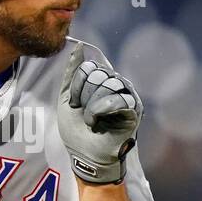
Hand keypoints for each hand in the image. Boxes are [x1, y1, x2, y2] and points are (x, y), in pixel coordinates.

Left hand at [56, 42, 142, 184]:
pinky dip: (102, 110)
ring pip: (108, 85)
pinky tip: (97, 121)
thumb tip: (78, 45)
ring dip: (92, 106)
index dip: (77, 86)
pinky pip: (119, 99)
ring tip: (91, 120)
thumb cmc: (77, 130)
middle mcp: (118, 85)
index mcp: (103, 80)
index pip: (89, 68)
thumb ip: (72, 73)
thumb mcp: (67, 98)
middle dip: (84, 96)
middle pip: (98, 75)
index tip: (74, 104)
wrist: (85, 155)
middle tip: (84, 114)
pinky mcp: (134, 110)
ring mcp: (128, 96)